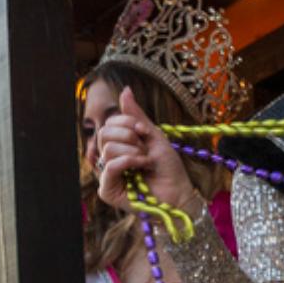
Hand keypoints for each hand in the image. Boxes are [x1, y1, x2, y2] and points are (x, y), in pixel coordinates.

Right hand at [95, 87, 198, 215]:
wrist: (179, 193)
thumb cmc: (169, 168)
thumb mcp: (153, 135)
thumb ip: (136, 116)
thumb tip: (124, 90)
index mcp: (119, 146)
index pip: (109, 124)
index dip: (126, 122)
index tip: (144, 131)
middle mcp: (110, 160)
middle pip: (104, 133)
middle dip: (130, 137)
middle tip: (145, 149)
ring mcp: (107, 176)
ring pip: (108, 149)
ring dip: (134, 152)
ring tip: (146, 162)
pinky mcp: (107, 191)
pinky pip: (109, 166)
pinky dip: (128, 162)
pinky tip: (141, 167)